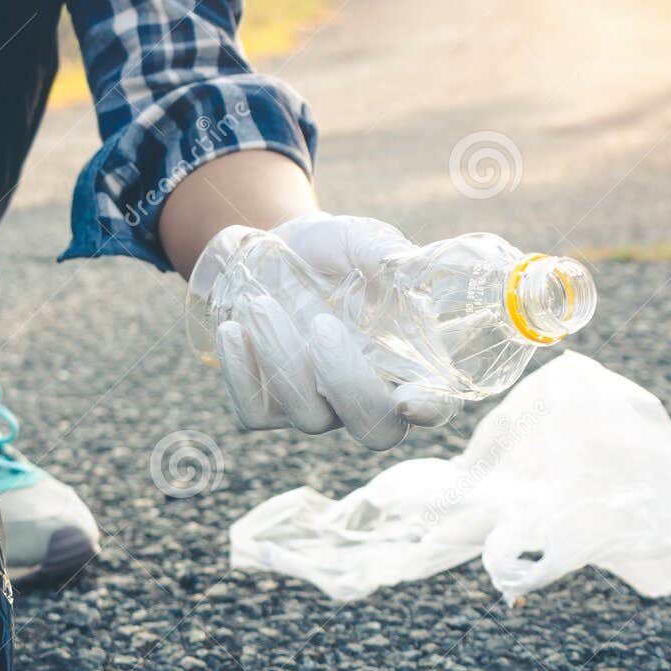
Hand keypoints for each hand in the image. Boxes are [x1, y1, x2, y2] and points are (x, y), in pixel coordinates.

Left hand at [192, 213, 459, 449]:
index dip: (430, 408)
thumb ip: (389, 255)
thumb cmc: (334, 248)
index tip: (410, 399)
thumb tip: (409, 268)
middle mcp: (369, 395)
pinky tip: (234, 328)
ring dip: (283, 360)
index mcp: (409, 359)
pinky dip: (241, 373)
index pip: (436, 402)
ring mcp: (319, 406)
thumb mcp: (363, 240)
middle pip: (375, 431)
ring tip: (259, 302)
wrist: (272, 249)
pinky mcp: (269, 406)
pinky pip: (254, 414)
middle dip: (348, 384)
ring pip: (309, 418)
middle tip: (321, 323)